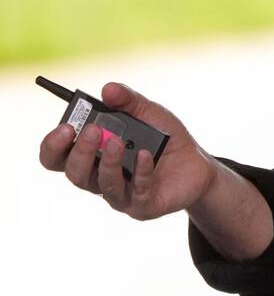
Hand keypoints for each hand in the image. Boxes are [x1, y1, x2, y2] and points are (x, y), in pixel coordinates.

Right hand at [38, 82, 217, 219]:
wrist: (198, 165)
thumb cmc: (165, 138)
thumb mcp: (149, 113)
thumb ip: (128, 101)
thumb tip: (108, 89)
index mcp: (91, 155)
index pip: (57, 157)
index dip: (54, 145)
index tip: (66, 127)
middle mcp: (99, 177)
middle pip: (74, 173)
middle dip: (80, 151)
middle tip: (93, 130)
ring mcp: (121, 195)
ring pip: (103, 185)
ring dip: (108, 162)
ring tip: (117, 141)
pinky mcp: (143, 206)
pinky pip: (137, 191)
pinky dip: (141, 172)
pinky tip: (147, 154)